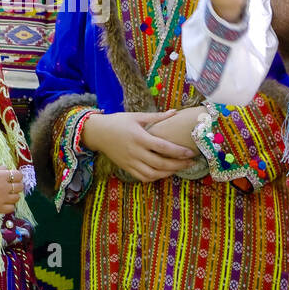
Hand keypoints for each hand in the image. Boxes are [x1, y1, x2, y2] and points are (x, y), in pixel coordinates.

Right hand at [0, 165, 22, 215]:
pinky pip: (12, 208)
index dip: (17, 175)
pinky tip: (4, 202)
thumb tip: (9, 170)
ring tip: (7, 193)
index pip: (19, 175)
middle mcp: (3, 187)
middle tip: (11, 185)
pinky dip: (10, 205)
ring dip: (14, 195)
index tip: (14, 177)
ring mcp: (2, 199)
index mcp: (0, 176)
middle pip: (20, 186)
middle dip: (17, 184)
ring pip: (17, 197)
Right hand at [81, 110, 198, 181]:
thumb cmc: (118, 121)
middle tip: (191, 163)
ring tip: (179, 168)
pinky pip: (143, 177)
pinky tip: (163, 173)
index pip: (164, 148)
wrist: (97, 132)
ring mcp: (130, 162)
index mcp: (140, 137)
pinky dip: (155, 178)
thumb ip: (157, 117)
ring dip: (168, 173)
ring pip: (153, 174)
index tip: (191, 153)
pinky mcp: (126, 168)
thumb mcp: (137, 116)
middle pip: (161, 163)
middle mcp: (136, 152)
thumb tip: (175, 112)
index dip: (179, 152)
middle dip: (178, 165)